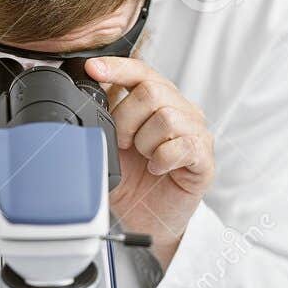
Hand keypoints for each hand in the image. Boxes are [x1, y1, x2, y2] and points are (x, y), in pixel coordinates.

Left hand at [84, 57, 214, 266]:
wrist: (147, 219)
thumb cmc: (133, 180)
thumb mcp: (109, 144)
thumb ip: (103, 117)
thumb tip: (84, 91)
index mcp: (159, 101)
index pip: (140, 71)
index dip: (117, 68)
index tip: (93, 69)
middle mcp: (181, 111)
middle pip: (152, 91)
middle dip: (126, 118)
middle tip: (123, 142)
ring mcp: (196, 133)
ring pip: (166, 117)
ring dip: (145, 142)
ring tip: (143, 158)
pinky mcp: (204, 158)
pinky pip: (183, 145)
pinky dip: (162, 158)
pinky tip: (156, 168)